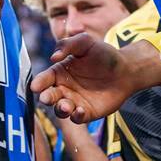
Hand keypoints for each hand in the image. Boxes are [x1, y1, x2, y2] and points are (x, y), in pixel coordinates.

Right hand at [31, 36, 160, 123]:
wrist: (126, 70)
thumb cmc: (103, 54)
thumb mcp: (85, 42)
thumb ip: (68, 45)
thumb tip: (53, 57)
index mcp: (59, 72)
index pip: (45, 79)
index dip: (38, 82)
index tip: (35, 86)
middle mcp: (64, 88)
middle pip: (49, 96)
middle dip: (46, 98)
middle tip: (46, 98)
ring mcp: (74, 102)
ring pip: (60, 110)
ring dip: (60, 109)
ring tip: (66, 106)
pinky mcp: (86, 113)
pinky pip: (77, 118)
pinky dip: (76, 116)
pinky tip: (81, 111)